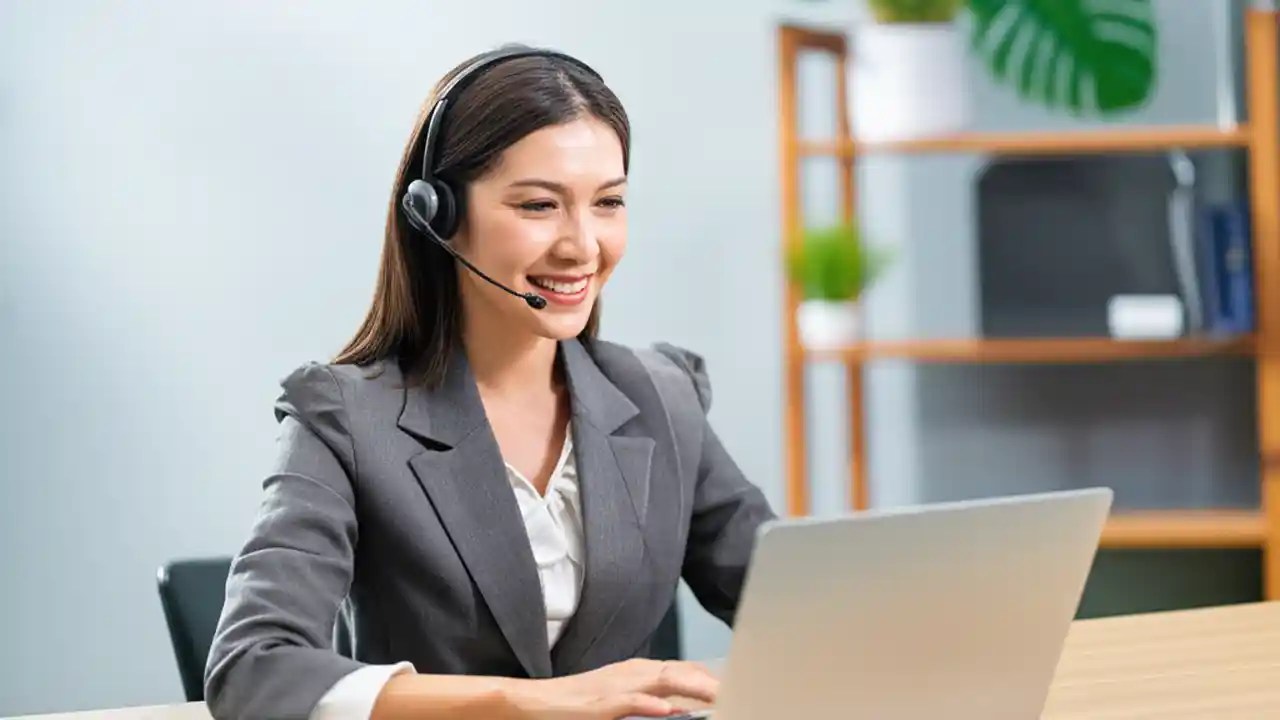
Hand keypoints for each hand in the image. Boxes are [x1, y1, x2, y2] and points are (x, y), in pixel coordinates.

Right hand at [513, 658, 717, 718]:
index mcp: (637, 671)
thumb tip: (676, 710)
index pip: (684, 670)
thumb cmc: (574, 706)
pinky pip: (630, 701)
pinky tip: (668, 710)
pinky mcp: (600, 704)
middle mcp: (632, 673)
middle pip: (682, 672)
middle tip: (740, 694)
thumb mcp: (616, 702)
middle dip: (712, 683)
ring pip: (664, 680)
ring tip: (720, 698)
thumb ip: (646, 704)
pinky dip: (650, 704)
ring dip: (693, 688)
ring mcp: (616, 686)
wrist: (532, 704)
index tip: (737, 687)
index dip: (711, 678)